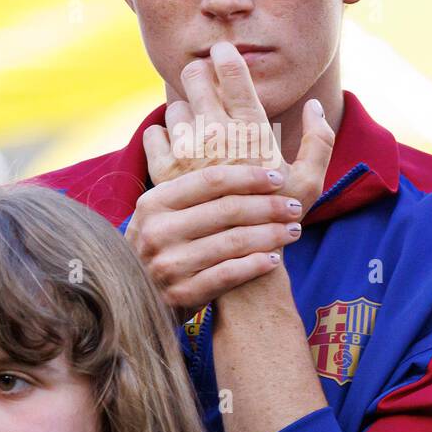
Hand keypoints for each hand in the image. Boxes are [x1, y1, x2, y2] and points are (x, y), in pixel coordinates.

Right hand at [124, 165, 303, 318]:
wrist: (136, 296)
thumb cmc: (163, 243)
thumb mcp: (163, 210)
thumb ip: (191, 184)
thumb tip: (229, 136)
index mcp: (155, 201)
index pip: (211, 179)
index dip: (249, 176)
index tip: (278, 177)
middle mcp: (157, 231)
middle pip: (227, 210)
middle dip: (268, 207)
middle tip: (295, 207)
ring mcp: (168, 265)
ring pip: (232, 243)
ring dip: (270, 235)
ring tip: (294, 230)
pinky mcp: (181, 295)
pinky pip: (227, 275)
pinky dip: (254, 265)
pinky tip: (274, 260)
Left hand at [143, 41, 334, 217]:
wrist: (238, 260)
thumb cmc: (279, 221)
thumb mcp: (310, 183)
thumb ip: (319, 141)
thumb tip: (315, 106)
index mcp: (251, 130)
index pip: (233, 73)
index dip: (225, 55)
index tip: (221, 51)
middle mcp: (216, 135)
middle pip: (195, 77)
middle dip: (198, 72)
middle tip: (203, 78)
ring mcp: (187, 152)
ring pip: (174, 106)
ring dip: (183, 110)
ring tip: (195, 127)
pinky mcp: (165, 172)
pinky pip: (153, 135)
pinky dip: (162, 135)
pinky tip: (174, 146)